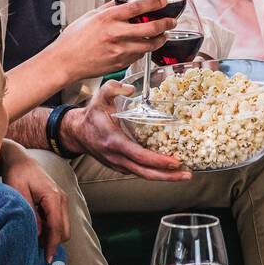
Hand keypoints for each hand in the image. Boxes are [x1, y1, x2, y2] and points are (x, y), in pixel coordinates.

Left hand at [0, 141, 69, 262]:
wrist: (20, 160)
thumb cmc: (17, 174)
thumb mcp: (17, 193)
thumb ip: (29, 213)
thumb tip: (37, 234)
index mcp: (54, 197)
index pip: (57, 227)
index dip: (52, 245)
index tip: (47, 260)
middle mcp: (63, 199)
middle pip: (65, 230)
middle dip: (53, 243)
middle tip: (35, 251)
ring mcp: (63, 200)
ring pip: (64, 227)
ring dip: (52, 237)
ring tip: (34, 241)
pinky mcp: (59, 201)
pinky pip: (59, 221)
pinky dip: (51, 230)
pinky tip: (37, 231)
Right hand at [53, 0, 176, 83]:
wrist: (65, 62)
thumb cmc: (73, 39)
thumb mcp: (90, 16)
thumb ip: (109, 8)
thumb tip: (123, 1)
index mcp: (108, 18)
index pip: (137, 7)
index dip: (154, 3)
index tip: (163, 2)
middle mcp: (116, 34)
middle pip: (151, 28)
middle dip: (166, 24)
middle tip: (172, 22)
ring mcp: (119, 51)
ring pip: (149, 45)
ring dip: (160, 39)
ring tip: (163, 35)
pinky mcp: (120, 64)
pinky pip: (139, 55)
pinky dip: (144, 50)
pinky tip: (144, 45)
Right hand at [60, 80, 192, 181]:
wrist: (76, 132)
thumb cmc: (91, 116)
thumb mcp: (100, 97)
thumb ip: (113, 88)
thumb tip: (130, 88)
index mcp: (114, 142)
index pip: (139, 156)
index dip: (158, 161)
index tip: (174, 161)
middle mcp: (117, 157)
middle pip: (145, 172)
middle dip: (168, 176)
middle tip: (187, 174)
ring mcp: (118, 164)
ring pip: (143, 174)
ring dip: (164, 176)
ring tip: (183, 173)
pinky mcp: (120, 166)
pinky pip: (139, 171)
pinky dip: (155, 172)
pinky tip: (168, 169)